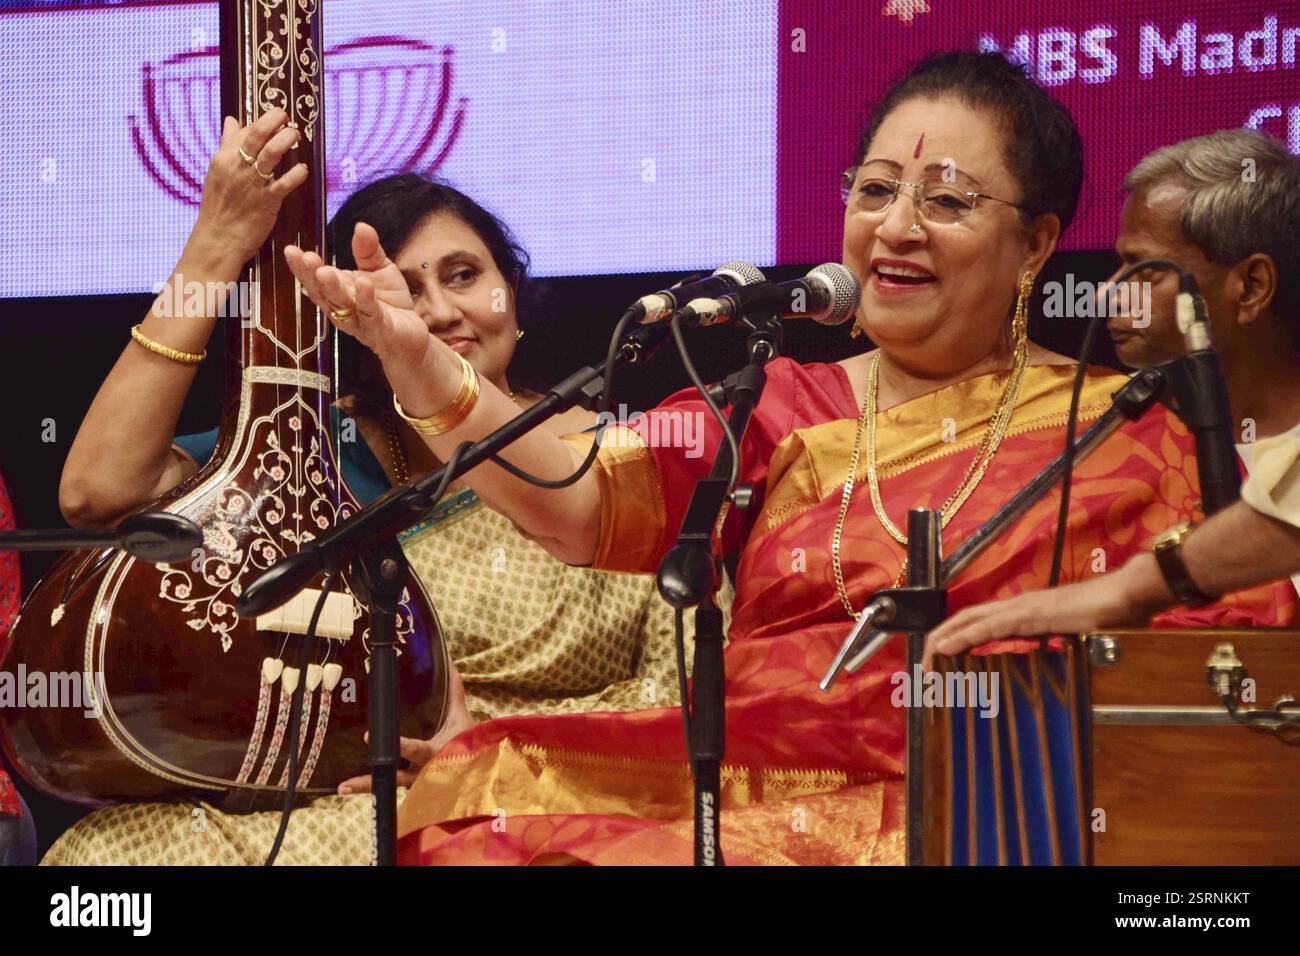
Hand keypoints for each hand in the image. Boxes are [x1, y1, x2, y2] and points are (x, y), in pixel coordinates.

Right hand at [190, 109, 307, 265]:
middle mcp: (237, 167)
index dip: (261, 122)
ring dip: (286, 140)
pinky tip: (304, 169)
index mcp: (223, 159)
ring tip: (295, 134)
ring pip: (271, 153)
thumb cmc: (219, 207)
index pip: (244, 131)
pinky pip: (284, 183)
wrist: (218, 239)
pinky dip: (296, 174)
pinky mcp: (266, 201)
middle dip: (274, 120)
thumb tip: (231, 120)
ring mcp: (252, 184)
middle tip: (286, 116)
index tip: (274, 118)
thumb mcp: (216, 172)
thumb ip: (226, 146)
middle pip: (257, 135)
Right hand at [285, 223, 458, 413]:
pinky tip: (363, 284)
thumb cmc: (389, 302)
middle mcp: (342, 307)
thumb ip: (368, 250)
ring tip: (326, 271)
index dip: (301, 266)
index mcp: (338, 290)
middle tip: (305, 258)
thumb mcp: (379, 269)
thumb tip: (361, 225)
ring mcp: (359, 320)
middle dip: (312, 275)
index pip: (315, 278)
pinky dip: (366, 299)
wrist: (410, 335)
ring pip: (342, 305)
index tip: (290, 250)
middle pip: (323, 292)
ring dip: (333, 288)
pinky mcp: (379, 329)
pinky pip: (371, 314)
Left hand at [335, 659, 477, 794]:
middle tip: (345, 784)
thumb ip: (452, 688)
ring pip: (387, 785)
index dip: (399, 746)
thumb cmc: (465, 738)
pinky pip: (388, 785)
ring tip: (341, 787)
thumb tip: (445, 657)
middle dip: (369, 781)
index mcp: (435, 753)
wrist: (477, 765)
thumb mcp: (460, 715)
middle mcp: (422, 771)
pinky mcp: (409, 785)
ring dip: (365, 786)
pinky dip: (372, 784)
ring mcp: (415, 781)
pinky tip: (347, 784)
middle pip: (393, 778)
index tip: (370, 738)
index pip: (415, 750)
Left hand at [922, 566, 1159, 669]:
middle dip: (941, 638)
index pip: (982, 624)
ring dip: (945, 639)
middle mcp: (1018, 606)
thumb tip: (1055, 664)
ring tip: (925, 660)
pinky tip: (947, 648)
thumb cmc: (1111, 618)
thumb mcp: (1077, 641)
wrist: (1130, 596)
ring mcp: (1023, 608)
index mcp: (1026, 613)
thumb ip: (1061, 650)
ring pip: (970, 621)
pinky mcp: (1030, 615)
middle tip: (923, 666)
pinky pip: (989, 628)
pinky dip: (964, 638)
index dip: (958, 637)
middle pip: (966, 619)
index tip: (942, 659)